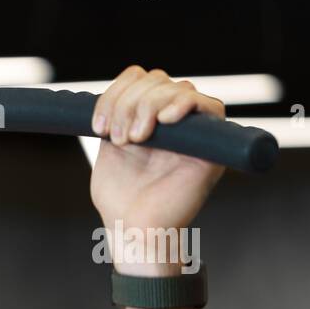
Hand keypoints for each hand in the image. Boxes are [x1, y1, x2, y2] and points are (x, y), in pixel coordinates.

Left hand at [89, 66, 225, 263]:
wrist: (134, 230)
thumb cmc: (121, 201)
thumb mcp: (108, 151)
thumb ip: (115, 119)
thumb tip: (116, 95)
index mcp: (145, 118)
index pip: (137, 78)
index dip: (115, 93)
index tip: (97, 127)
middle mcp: (171, 121)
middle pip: (155, 79)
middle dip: (128, 103)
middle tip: (121, 138)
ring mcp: (192, 130)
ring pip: (176, 87)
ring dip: (148, 106)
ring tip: (135, 139)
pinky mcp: (212, 145)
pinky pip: (210, 106)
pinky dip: (185, 104)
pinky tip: (165, 121)